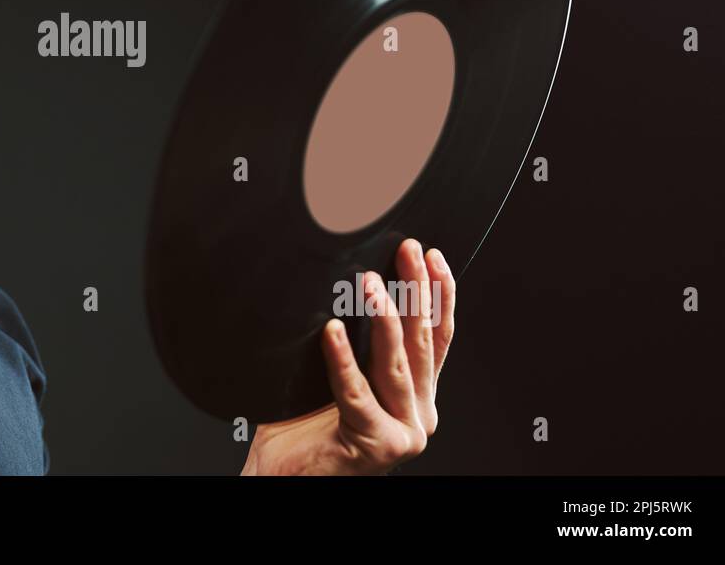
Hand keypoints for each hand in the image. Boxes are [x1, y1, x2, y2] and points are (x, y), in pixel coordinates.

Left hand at [240, 238, 455, 474]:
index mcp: (418, 397)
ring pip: (395, 364)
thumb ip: (362, 344)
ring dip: (383, 318)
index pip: (437, 338)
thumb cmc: (307, 425)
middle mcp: (419, 414)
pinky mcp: (377, 444)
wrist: (285, 475)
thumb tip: (361, 282)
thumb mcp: (347, 375)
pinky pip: (356, 392)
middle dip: (416, 291)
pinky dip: (342, 359)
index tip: (433, 256)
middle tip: (407, 250)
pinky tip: (331, 330)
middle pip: (421, 343)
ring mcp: (404, 432)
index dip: (439, 295)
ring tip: (369, 282)